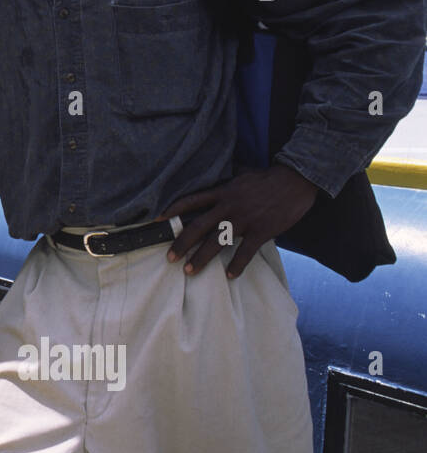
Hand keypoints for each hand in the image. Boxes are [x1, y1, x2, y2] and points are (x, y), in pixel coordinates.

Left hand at [162, 164, 318, 278]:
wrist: (295, 180)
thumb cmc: (268, 178)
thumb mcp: (241, 176)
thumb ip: (226, 183)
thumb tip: (216, 181)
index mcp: (222, 192)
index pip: (191, 201)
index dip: (172, 210)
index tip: (157, 220)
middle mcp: (228, 206)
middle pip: (198, 227)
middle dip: (181, 243)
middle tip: (169, 258)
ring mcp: (244, 219)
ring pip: (216, 242)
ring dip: (201, 258)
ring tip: (189, 271)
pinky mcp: (261, 230)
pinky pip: (245, 252)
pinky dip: (237, 265)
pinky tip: (230, 276)